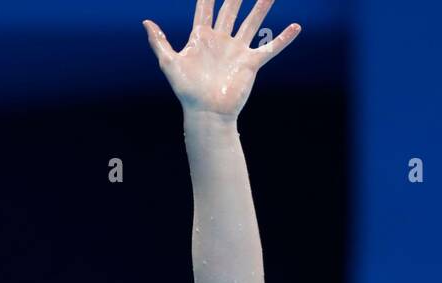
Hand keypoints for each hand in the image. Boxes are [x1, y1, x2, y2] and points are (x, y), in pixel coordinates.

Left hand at [143, 0, 299, 117]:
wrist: (207, 113)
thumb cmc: (187, 91)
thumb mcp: (169, 64)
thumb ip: (159, 42)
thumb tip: (145, 22)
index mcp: (201, 37)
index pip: (205, 7)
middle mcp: (221, 40)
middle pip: (230, 8)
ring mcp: (237, 50)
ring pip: (252, 21)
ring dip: (262, 6)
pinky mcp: (250, 63)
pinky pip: (270, 48)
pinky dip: (284, 39)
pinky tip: (296, 27)